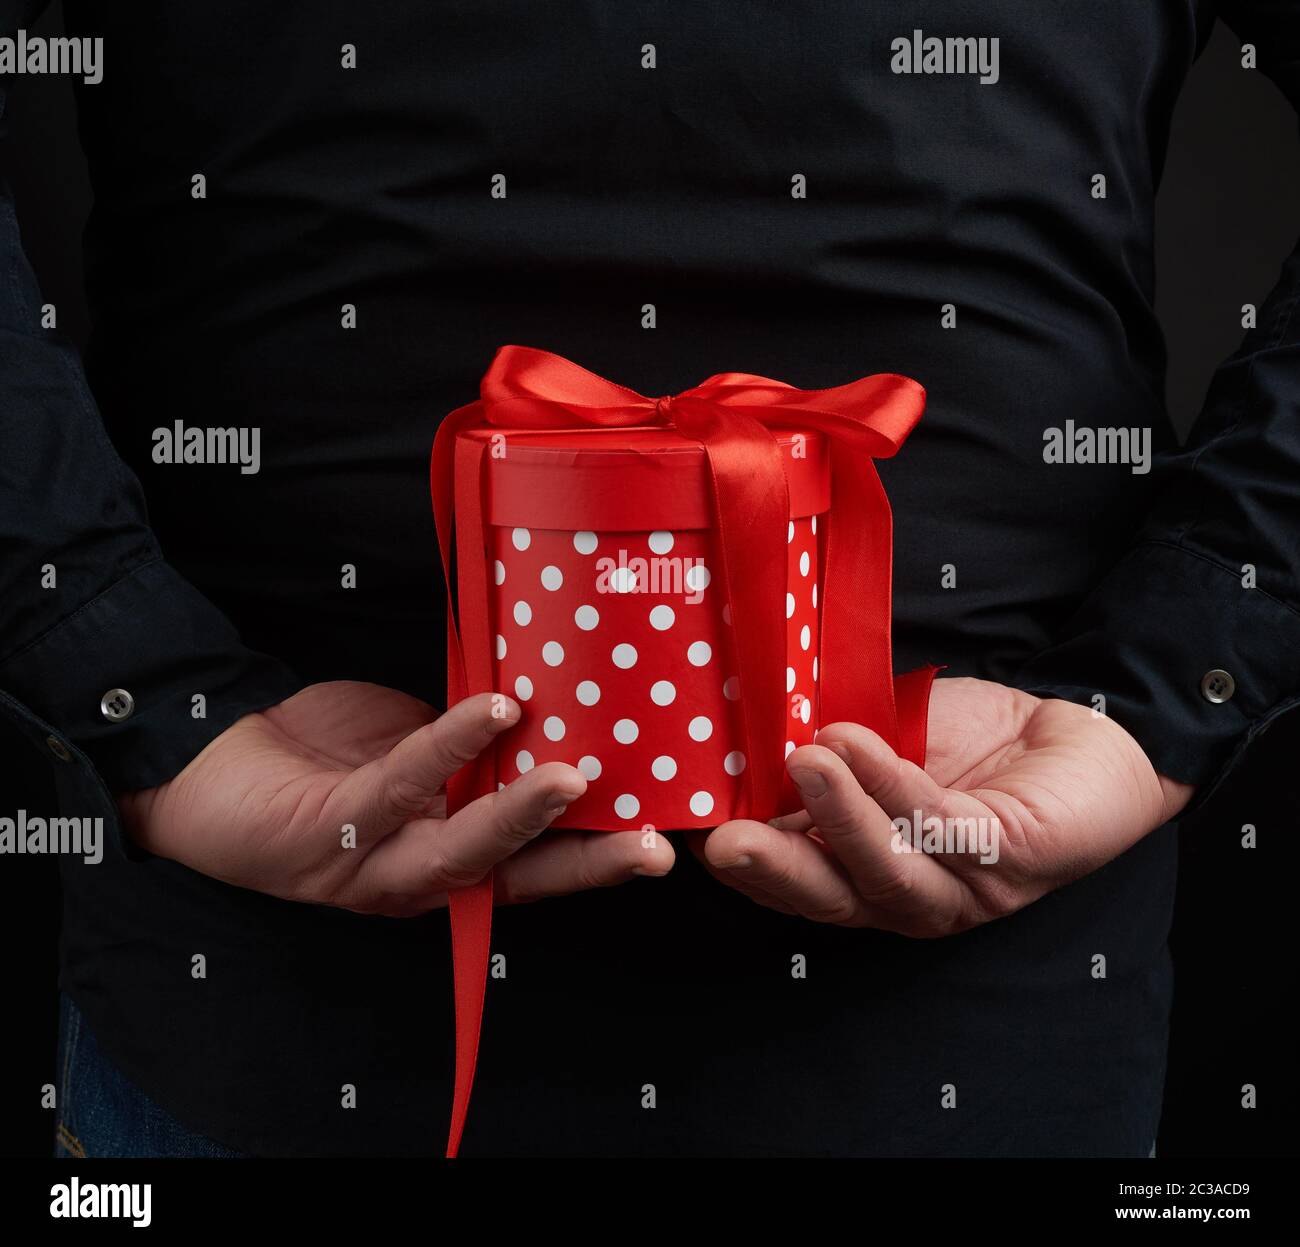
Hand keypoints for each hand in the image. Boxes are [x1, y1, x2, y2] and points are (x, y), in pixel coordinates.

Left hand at [119, 681, 673, 916]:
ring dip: (521, 814)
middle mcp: (420, 878)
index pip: (538, 870)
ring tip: (571, 776)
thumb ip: (481, 749)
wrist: (220, 759)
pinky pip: (403, 784)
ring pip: (461, 850)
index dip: (599, 862)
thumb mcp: (422, 749)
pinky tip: (495, 710)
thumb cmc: (333, 755)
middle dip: (586, 865)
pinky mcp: (333, 830)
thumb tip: (552, 700)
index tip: (665, 844)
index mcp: (451, 858)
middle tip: (648, 844)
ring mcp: (375, 864)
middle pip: (515, 880)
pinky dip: (452, 746)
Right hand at [688, 676, 1192, 935]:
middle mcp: (909, 899)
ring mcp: (963, 889)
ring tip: (799, 762)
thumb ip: (823, 755)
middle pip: (833, 901)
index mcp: (868, 877)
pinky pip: (943, 827)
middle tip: (723, 842)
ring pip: (888, 873)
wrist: (1081, 733)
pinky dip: (894, 785)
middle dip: (774, 873)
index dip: (744, 867)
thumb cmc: (970, 744)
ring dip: (839, 819)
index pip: (796, 886)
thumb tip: (745, 734)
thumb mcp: (879, 744)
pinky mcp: (1012, 860)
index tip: (692, 831)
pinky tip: (855, 741)